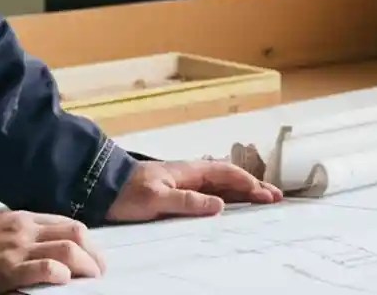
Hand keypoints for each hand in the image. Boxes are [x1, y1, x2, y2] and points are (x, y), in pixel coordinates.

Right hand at [0, 210, 104, 294]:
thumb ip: (23, 232)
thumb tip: (49, 244)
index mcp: (23, 219)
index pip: (67, 223)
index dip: (87, 241)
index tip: (92, 257)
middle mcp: (25, 230)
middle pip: (75, 233)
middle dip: (94, 254)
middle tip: (98, 271)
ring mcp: (18, 250)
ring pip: (68, 249)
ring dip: (86, 266)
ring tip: (90, 280)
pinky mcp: (9, 271)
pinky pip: (46, 268)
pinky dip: (61, 274)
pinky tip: (65, 281)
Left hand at [105, 160, 282, 221]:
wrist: (102, 187)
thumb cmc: (127, 191)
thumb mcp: (157, 198)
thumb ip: (188, 201)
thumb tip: (219, 204)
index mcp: (188, 171)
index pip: (226, 173)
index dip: (248, 183)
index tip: (267, 195)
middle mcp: (188, 174)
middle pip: (227, 178)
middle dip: (252, 186)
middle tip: (275, 198)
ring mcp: (183, 182)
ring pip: (220, 186)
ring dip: (241, 193)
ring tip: (261, 201)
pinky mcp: (175, 192)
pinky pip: (207, 193)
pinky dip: (225, 198)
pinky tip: (231, 206)